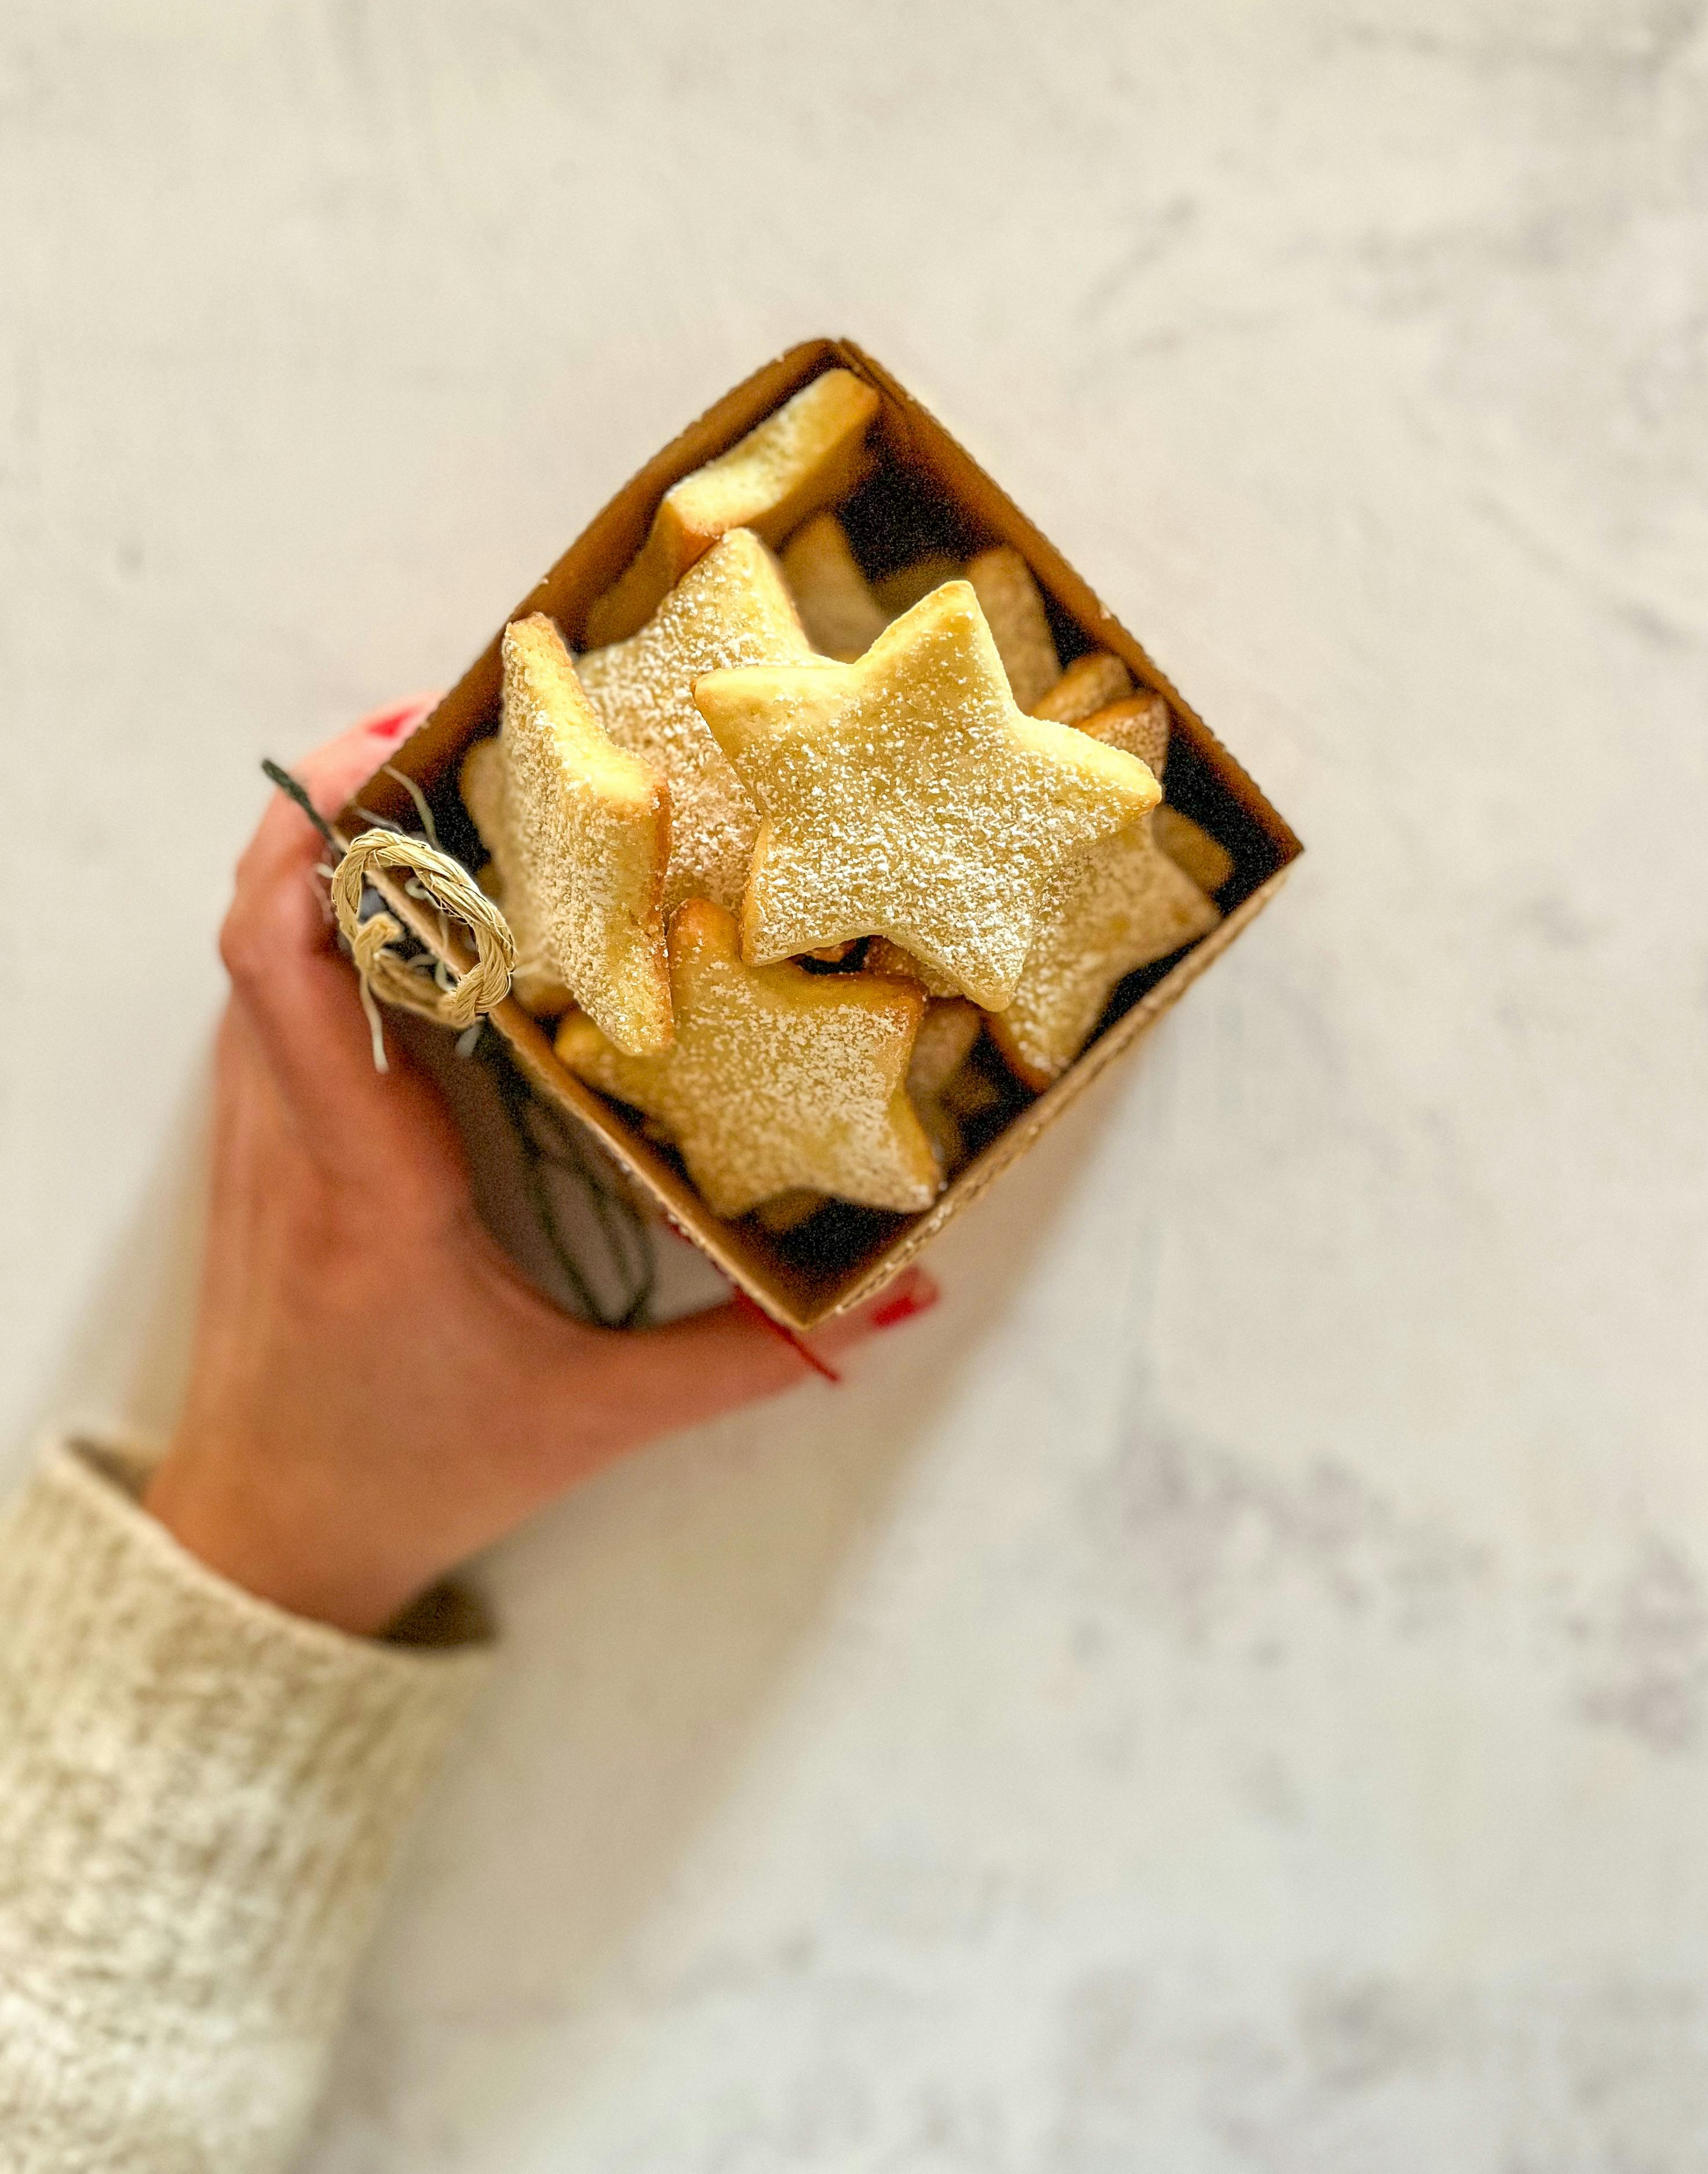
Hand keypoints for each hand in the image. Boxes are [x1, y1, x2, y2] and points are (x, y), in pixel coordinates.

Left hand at [146, 702, 935, 1635]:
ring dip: (326, 851)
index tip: (396, 745)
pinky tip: (415, 901)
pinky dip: (320, 918)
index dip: (321, 841)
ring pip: (255, 948)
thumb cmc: (413, 1473)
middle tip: (452, 721)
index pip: (290, 969)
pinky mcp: (260, 1144)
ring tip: (443, 782)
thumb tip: (900, 1299)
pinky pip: (267, 994)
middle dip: (335, 798)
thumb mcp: (593, 1417)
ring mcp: (256, 1133)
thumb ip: (748, 1357)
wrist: (271, 1539)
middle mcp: (290, 1134)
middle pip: (259, 917)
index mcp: (365, 1182)